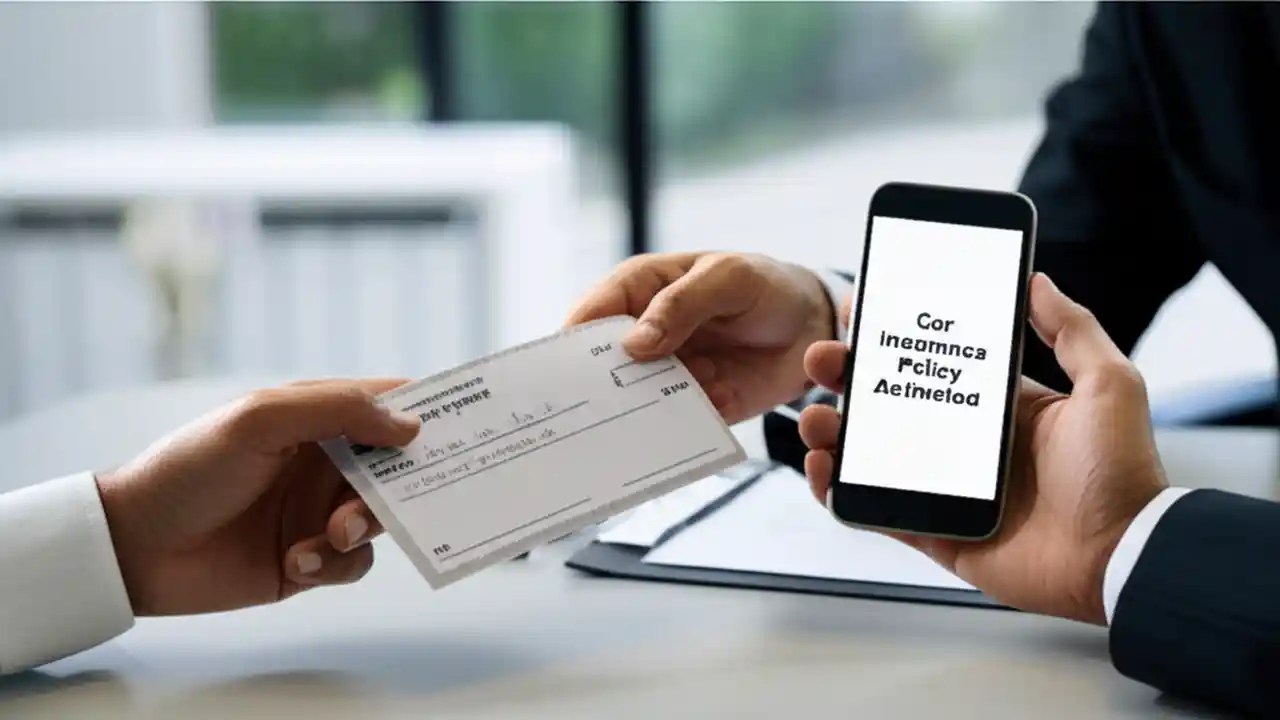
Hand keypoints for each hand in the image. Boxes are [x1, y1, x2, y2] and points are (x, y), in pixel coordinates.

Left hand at [95, 380, 419, 615]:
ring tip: (327, 535)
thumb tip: (411, 426)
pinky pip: (352, 563)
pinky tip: (293, 560)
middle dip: (400, 486)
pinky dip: (331, 563)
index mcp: (316, 417)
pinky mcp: (308, 558)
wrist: (133, 547)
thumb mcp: (262, 420)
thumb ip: (340, 410)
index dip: (427, 412)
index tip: (464, 426)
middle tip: (388, 497)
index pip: (388, 404)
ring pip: (380, 520)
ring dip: (360, 528)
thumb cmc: (190, 468)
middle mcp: (324, 462)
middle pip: (396, 469)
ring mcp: (317, 511)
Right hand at [567, 252, 836, 423]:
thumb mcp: (727, 280)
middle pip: (600, 368)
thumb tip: (634, 343)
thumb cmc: (764, 285)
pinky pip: (669, 428)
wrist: (813, 325)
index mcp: (639, 292)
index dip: (569, 345)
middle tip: (571, 423)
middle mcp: (644, 337)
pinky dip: (662, 441)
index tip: (553, 377)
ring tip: (609, 448)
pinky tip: (655, 455)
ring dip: (623, 424)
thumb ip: (682, 305)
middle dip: (588, 393)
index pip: (590, 317)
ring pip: (630, 405)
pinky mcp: (693, 407)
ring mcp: (665, 375)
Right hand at [799, 274, 1166, 623]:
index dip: (893, 340)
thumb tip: (1035, 278)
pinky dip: (841, 493)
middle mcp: (968, 444)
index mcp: (1000, 406)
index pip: (932, 363)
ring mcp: (946, 489)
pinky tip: (824, 470)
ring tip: (815, 419)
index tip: (859, 312)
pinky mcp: (935, 532)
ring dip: (833, 433)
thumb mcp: (1108, 384)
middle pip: (888, 404)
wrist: (1122, 557)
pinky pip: (875, 511)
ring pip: (870, 455)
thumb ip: (1071, 329)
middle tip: (823, 360)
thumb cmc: (1121, 473)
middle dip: (847, 378)